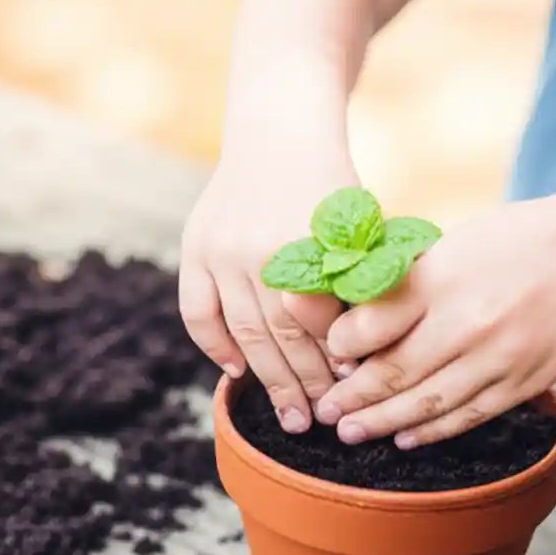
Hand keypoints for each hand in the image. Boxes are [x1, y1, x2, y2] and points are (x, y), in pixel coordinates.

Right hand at [179, 147, 354, 433]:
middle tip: (319, 423)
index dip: (337, 359)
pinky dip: (214, 346)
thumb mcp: (357, 223)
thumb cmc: (331, 184)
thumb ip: (359, 281)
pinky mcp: (194, 248)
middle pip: (281, 335)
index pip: (321, 320)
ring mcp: (220, 250)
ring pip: (243, 331)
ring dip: (266, 379)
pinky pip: (197, 311)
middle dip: (303, 384)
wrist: (278, 131)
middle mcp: (260, 249)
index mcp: (308, 241)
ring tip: (288, 416)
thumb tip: (361, 355)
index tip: (352, 388)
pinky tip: (236, 374)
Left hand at [299, 198, 555, 447]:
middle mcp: (468, 319)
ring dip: (383, 423)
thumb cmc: (513, 243)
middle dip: (352, 398)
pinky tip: (405, 438)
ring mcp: (498, 356)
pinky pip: (468, 415)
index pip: (374, 323)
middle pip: (395, 371)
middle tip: (326, 412)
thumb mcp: (454, 244)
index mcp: (444, 276)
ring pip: (428, 402)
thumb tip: (354, 322)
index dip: (341, 347)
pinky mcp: (522, 381)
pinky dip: (432, 431)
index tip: (329, 356)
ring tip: (351, 432)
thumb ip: (408, 282)